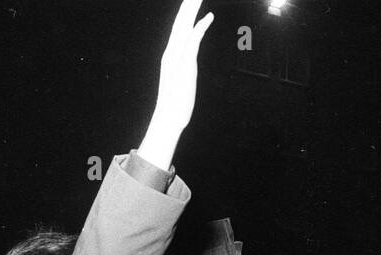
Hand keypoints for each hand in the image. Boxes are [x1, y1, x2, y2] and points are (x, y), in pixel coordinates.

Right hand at [138, 0, 214, 168]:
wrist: (170, 117)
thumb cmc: (177, 102)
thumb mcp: (181, 80)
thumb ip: (182, 69)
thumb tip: (185, 68)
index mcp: (170, 53)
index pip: (178, 27)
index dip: (185, 13)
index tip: (191, 1)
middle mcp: (171, 50)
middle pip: (179, 21)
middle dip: (187, 5)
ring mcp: (177, 55)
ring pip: (184, 25)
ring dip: (191, 8)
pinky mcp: (185, 62)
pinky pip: (194, 39)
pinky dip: (201, 26)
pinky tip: (209, 16)